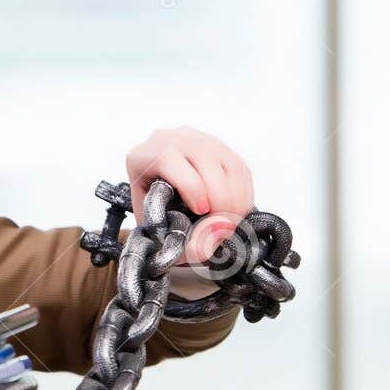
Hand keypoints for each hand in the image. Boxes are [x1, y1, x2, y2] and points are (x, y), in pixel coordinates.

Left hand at [125, 127, 254, 266]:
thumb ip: (168, 233)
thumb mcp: (148, 216)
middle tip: (220, 230)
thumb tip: (199, 250)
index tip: (201, 210)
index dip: (190, 186)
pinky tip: (236, 215)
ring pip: (229, 166)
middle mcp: (174, 139)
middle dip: (219, 201)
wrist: (157, 182)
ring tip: (228, 227)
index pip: (169, 159)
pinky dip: (243, 197)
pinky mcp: (224, 150)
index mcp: (146, 153)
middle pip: (205, 161)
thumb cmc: (151, 201)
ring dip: (235, 202)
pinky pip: (242, 171)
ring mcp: (202, 141)